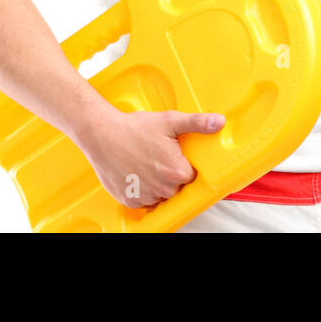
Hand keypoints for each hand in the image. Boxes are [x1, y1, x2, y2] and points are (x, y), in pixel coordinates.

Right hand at [79, 107, 225, 209]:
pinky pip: (143, 200)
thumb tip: (218, 122)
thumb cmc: (133, 128)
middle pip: (176, 187)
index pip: (191, 176)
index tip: (174, 155)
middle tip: (157, 155)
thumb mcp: (169, 121)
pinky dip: (141, 189)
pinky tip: (136, 172)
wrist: (101, 134)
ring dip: (156, 183)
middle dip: (170, 174)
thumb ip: (197, 123)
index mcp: (176, 172)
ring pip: (160, 194)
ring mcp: (145, 197)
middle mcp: (162, 189)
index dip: (183, 164)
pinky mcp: (130, 201)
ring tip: (145, 162)